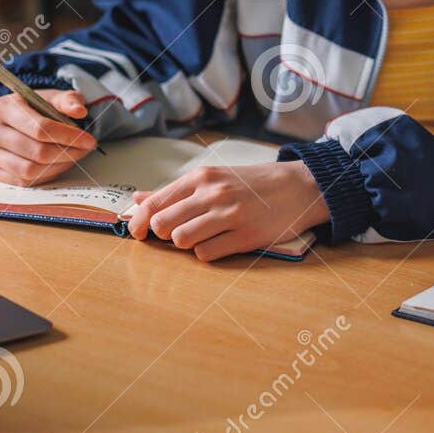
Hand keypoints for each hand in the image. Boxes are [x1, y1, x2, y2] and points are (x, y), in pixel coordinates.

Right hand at [0, 90, 97, 185]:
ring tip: (72, 157)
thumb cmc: (36, 109)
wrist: (14, 121)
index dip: (68, 136)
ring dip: (58, 166)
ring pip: (29, 170)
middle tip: (84, 150)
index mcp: (4, 107)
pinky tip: (57, 165)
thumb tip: (80, 111)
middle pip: (36, 152)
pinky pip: (22, 181)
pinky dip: (45, 176)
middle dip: (67, 153)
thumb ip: (68, 100)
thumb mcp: (52, 98)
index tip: (89, 140)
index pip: (40, 128)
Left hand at [121, 161, 329, 260]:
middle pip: (163, 225)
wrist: (297, 187)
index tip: (138, 234)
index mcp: (201, 178)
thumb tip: (137, 199)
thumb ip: (174, 191)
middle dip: (163, 236)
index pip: (154, 204)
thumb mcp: (212, 178)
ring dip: (185, 244)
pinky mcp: (245, 237)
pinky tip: (218, 243)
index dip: (138, 223)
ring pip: (182, 240)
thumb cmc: (251, 184)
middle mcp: (212, 194)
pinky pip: (206, 254)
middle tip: (175, 235)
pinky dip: (206, 253)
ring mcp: (229, 215)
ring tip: (200, 237)